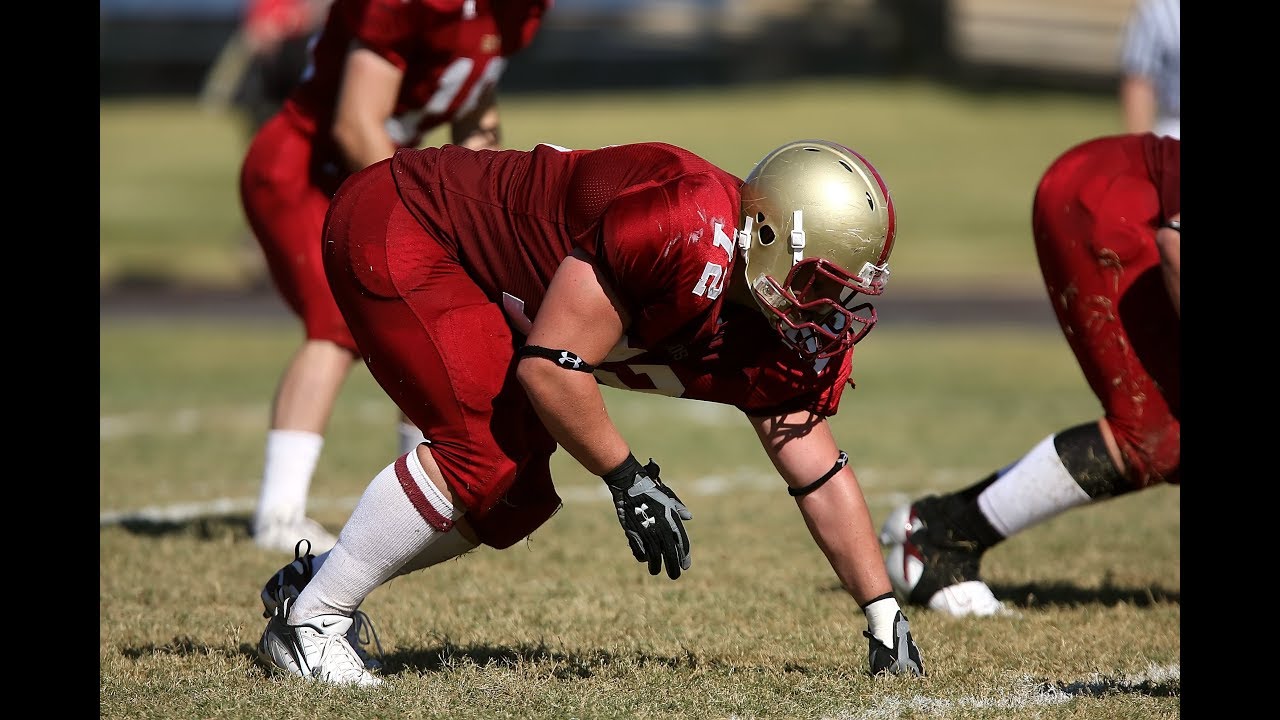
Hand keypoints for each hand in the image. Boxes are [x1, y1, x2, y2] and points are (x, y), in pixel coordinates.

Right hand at [601, 454, 691, 578]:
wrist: (629, 483)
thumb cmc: (649, 488)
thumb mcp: (667, 497)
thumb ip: (678, 508)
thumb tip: (689, 517)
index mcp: (672, 519)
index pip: (681, 542)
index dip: (684, 556)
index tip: (686, 566)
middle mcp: (661, 528)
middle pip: (670, 553)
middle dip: (673, 567)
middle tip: (675, 576)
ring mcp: (647, 531)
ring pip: (655, 556)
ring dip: (656, 566)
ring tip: (656, 571)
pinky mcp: (633, 532)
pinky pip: (640, 550)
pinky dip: (642, 556)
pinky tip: (644, 559)